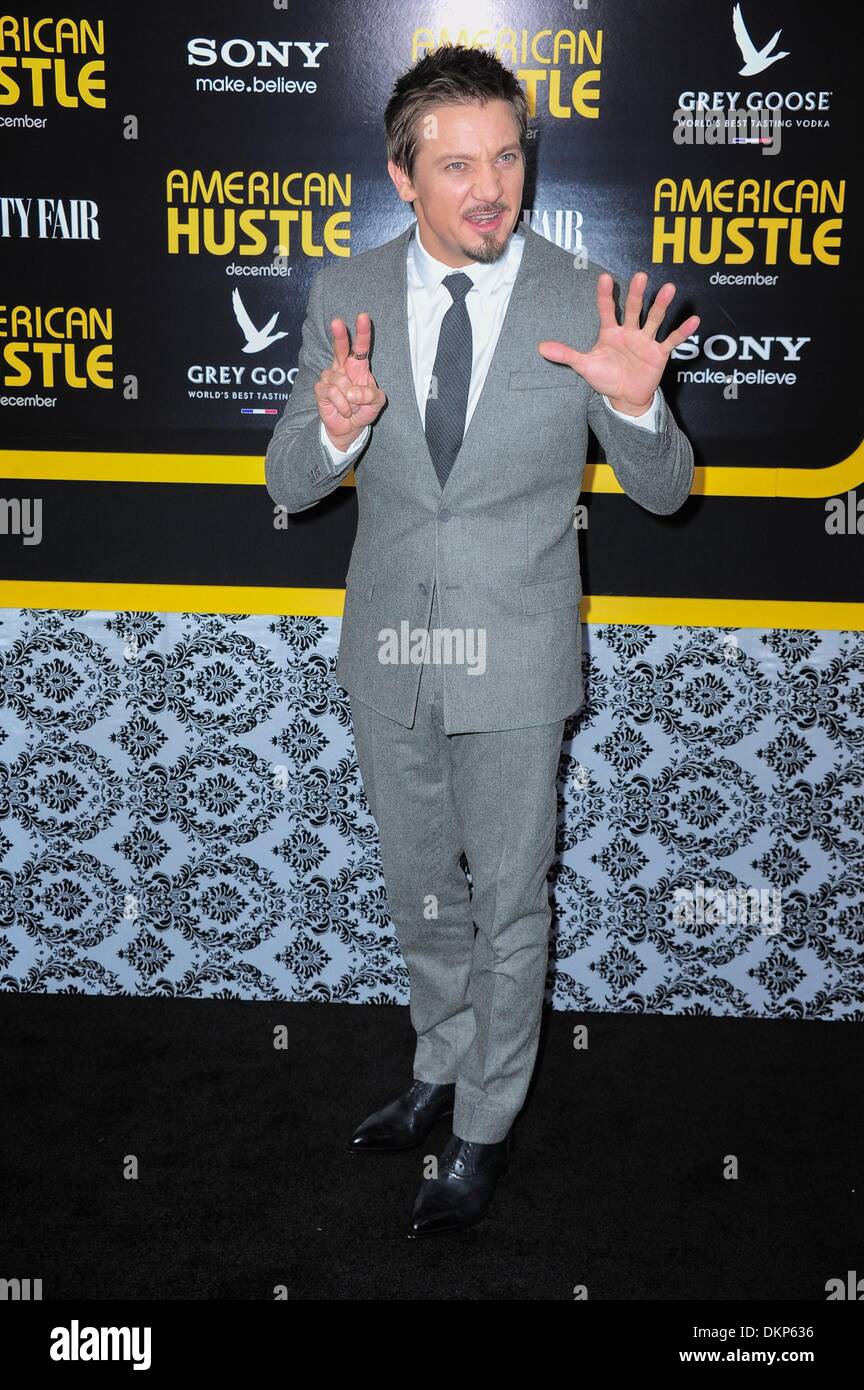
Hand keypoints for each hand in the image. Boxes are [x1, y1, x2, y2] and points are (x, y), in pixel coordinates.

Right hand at [315, 312, 386, 447]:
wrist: (349, 428)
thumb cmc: (363, 409)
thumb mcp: (377, 403)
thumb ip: (372, 395)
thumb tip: (353, 391)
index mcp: (358, 365)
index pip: (361, 346)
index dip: (362, 332)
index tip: (363, 316)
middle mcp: (342, 367)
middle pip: (340, 348)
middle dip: (339, 335)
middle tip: (338, 322)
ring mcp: (330, 377)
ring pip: (340, 381)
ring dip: (351, 399)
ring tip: (352, 406)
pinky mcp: (321, 389)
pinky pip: (333, 393)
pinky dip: (343, 405)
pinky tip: (345, 410)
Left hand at [537, 272, 699, 414]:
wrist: (625, 397)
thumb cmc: (605, 377)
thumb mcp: (584, 366)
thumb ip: (566, 355)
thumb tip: (540, 348)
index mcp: (610, 332)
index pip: (607, 310)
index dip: (605, 296)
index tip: (604, 278)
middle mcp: (630, 331)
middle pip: (634, 309)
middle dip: (637, 294)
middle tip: (640, 276)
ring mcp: (645, 341)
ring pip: (654, 319)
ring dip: (662, 305)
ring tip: (669, 288)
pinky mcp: (659, 353)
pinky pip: (671, 341)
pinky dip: (682, 332)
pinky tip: (694, 320)